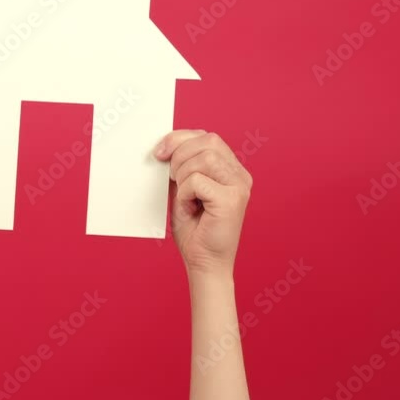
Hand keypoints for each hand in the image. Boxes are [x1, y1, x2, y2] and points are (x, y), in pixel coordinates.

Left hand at [154, 130, 251, 276]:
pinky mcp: (233, 200)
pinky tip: (190, 208)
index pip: (207, 136)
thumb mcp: (183, 189)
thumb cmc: (194, 229)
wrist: (203, 262)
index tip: (159, 153)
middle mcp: (240, 175)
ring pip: (204, 158)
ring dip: (183, 175)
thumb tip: (164, 145)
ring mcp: (239, 186)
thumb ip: (180, 166)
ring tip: (184, 196)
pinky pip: (197, 181)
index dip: (179, 138)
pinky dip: (185, 193)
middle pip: (208, 140)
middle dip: (179, 155)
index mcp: (231, 169)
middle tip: (171, 178)